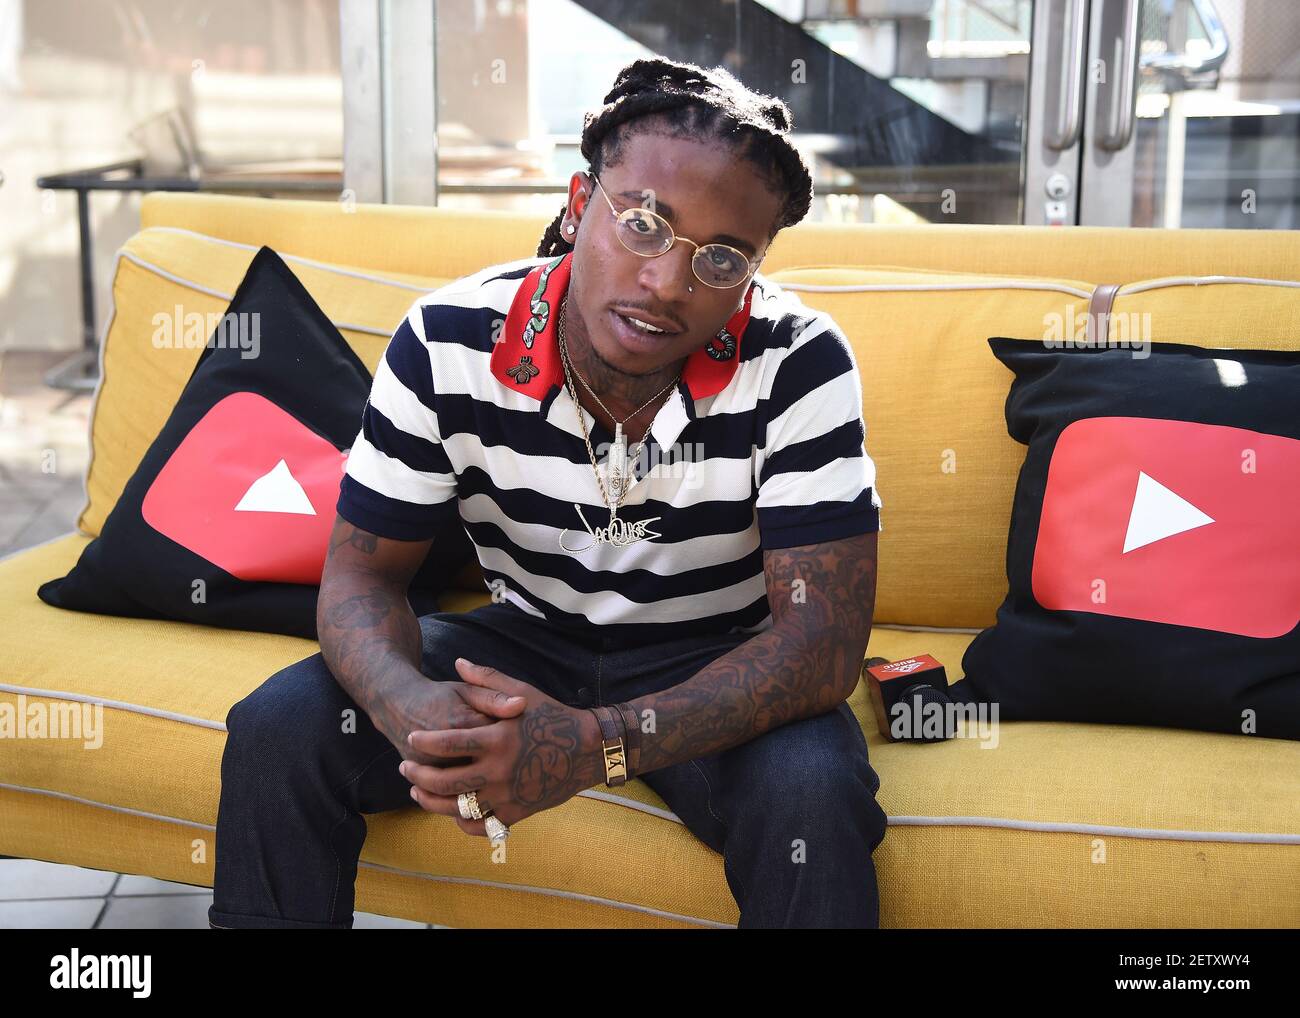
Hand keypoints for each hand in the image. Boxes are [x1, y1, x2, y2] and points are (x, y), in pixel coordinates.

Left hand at [400, 658, 602, 837]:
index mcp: (498, 738)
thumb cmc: (552, 715)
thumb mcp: (521, 692)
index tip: (411, 737)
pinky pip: (481, 825)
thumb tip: (458, 662)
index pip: (449, 743)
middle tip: (404, 767)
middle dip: (418, 775)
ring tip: (416, 791)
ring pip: (457, 807)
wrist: (588, 750)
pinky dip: (461, 821)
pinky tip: (450, 810)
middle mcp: (500, 770)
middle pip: (446, 780)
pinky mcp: (516, 813)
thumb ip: (487, 679)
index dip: (425, 742)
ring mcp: (508, 795)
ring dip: (431, 801)